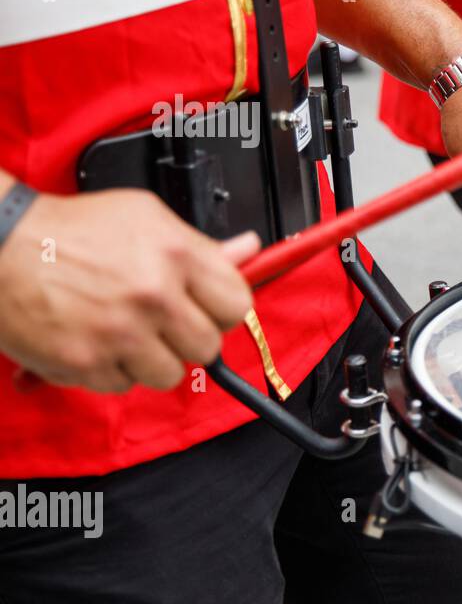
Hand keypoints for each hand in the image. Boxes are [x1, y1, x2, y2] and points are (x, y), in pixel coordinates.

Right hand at [0, 189, 257, 392]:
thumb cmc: (70, 231)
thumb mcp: (144, 218)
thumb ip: (200, 246)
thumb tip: (250, 250)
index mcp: (177, 254)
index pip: (238, 305)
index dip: (221, 310)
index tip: (205, 309)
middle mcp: (154, 293)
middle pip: (208, 346)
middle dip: (186, 338)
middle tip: (160, 322)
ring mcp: (121, 331)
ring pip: (170, 374)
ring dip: (150, 359)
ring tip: (125, 331)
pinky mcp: (86, 361)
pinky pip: (124, 385)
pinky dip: (110, 370)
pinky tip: (94, 340)